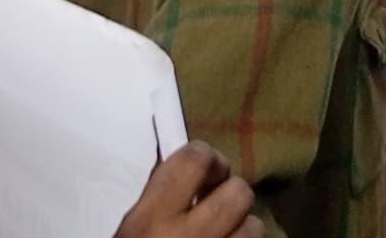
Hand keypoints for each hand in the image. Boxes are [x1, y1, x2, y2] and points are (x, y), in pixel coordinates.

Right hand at [112, 143, 260, 237]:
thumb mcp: (130, 230)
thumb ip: (154, 196)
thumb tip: (176, 159)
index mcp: (151, 221)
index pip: (193, 160)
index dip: (205, 155)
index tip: (204, 161)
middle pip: (237, 192)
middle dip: (229, 193)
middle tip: (215, 202)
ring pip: (255, 226)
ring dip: (242, 227)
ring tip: (223, 233)